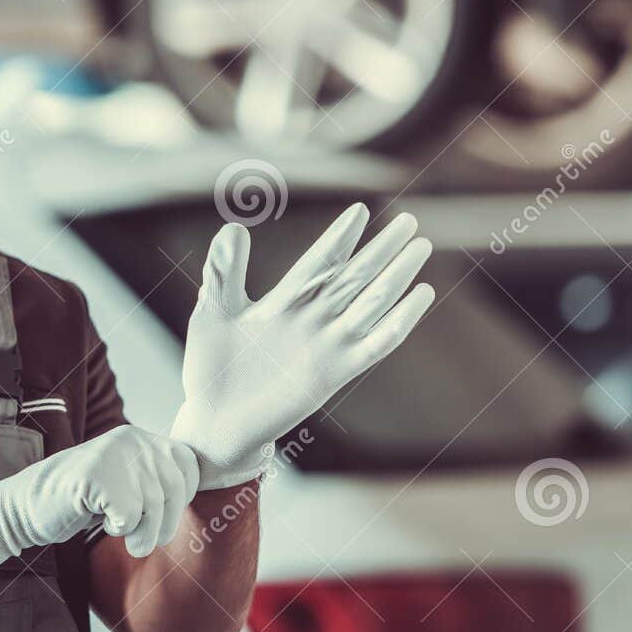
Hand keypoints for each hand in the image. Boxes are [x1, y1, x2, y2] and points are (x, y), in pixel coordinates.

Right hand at [0, 425, 199, 581]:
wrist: (26, 507)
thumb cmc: (80, 502)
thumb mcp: (127, 483)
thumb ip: (157, 479)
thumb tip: (208, 489)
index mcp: (140, 438)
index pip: (188, 464)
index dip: (183, 497)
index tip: (160, 515)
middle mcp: (131, 439)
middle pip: (173, 490)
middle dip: (163, 525)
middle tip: (140, 540)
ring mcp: (112, 455)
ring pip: (153, 507)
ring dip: (141, 533)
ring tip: (119, 531)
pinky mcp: (96, 477)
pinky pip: (129, 516)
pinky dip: (116, 528)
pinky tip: (97, 518)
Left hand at [170, 204, 434, 488]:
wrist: (213, 421)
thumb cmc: (210, 368)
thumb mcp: (213, 311)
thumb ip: (224, 270)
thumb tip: (235, 226)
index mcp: (284, 303)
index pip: (320, 262)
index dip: (340, 238)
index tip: (361, 211)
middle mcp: (311, 320)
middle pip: (354, 276)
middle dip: (381, 249)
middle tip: (409, 221)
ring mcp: (325, 346)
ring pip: (370, 302)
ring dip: (396, 275)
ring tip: (420, 247)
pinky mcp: (333, 373)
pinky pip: (375, 344)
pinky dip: (399, 321)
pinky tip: (420, 295)